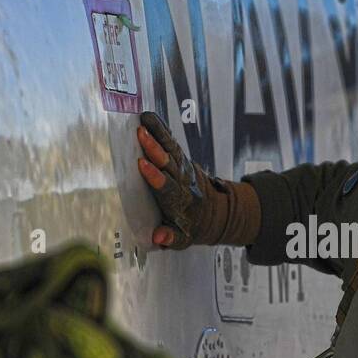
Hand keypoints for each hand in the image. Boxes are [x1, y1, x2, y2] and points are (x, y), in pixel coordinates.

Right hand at [136, 111, 212, 248]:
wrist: (216, 213)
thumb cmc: (192, 227)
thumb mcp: (183, 239)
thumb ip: (170, 238)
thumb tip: (158, 238)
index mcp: (180, 202)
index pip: (167, 188)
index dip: (156, 177)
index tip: (143, 165)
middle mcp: (183, 182)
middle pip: (169, 164)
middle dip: (155, 149)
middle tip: (141, 135)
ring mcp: (184, 168)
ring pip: (170, 149)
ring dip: (157, 134)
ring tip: (143, 120)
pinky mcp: (182, 159)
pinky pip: (171, 143)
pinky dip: (161, 130)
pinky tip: (148, 117)